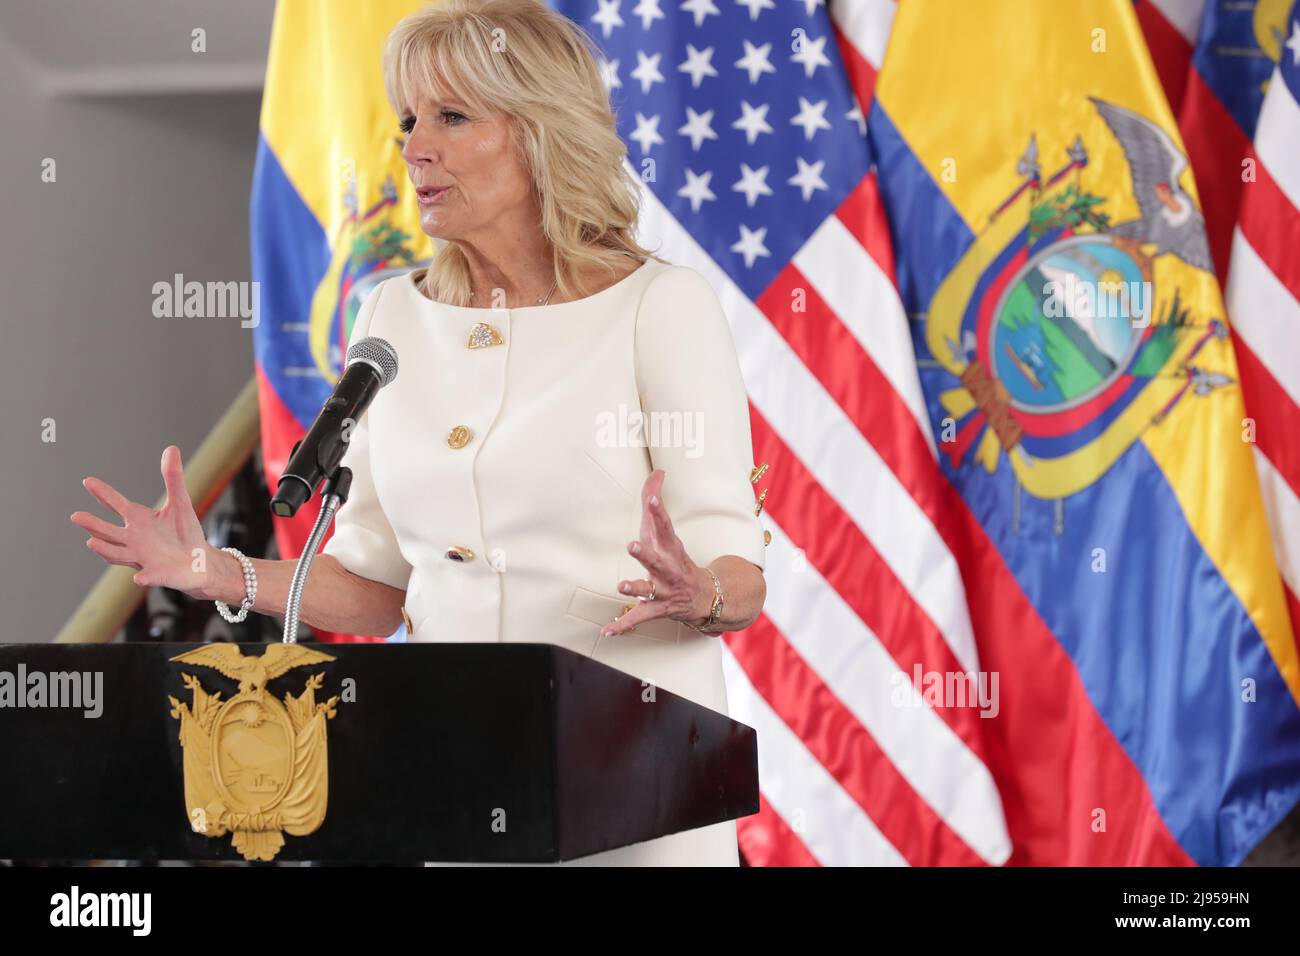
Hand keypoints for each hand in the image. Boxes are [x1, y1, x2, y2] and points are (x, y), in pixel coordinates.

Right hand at [71, 445, 226, 598]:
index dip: (103, 493)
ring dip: (106, 550)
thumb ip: (173, 478)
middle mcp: (135, 539)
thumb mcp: (180, 502)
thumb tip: (171, 448)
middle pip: (109, 531)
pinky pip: (148, 576)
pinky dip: (144, 577)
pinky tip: (139, 578)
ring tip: (91, 542)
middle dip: (93, 525)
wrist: (199, 561)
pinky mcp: (157, 573)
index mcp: (139, 520)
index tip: (88, 481)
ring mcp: (143, 557)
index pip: (117, 504)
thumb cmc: (185, 533)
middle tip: (76, 516)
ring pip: (119, 554)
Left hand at [601, 469, 714, 637]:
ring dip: (636, 588)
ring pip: (650, 590)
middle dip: (645, 554)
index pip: (666, 527)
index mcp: (671, 548)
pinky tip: (607, 631)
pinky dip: (622, 625)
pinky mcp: (659, 609)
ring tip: (621, 586)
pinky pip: (639, 618)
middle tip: (632, 545)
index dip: (659, 513)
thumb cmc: (678, 560)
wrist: (706, 598)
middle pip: (658, 559)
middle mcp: (669, 569)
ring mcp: (664, 590)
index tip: (652, 498)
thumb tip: (657, 472)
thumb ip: (657, 501)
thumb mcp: (669, 533)